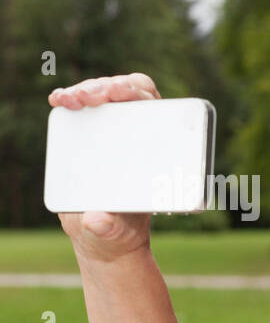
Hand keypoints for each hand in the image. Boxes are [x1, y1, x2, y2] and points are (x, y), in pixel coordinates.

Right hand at [48, 73, 161, 263]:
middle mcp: (140, 136)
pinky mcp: (92, 134)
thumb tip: (97, 220)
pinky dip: (70, 99)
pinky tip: (58, 100)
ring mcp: (115, 132)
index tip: (119, 94)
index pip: (155, 109)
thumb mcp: (115, 232)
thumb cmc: (120, 231)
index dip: (138, 93)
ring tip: (69, 99)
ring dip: (87, 90)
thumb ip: (109, 228)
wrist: (104, 235)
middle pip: (129, 96)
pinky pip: (83, 108)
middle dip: (108, 87)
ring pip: (104, 97)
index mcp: (157, 153)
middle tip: (87, 97)